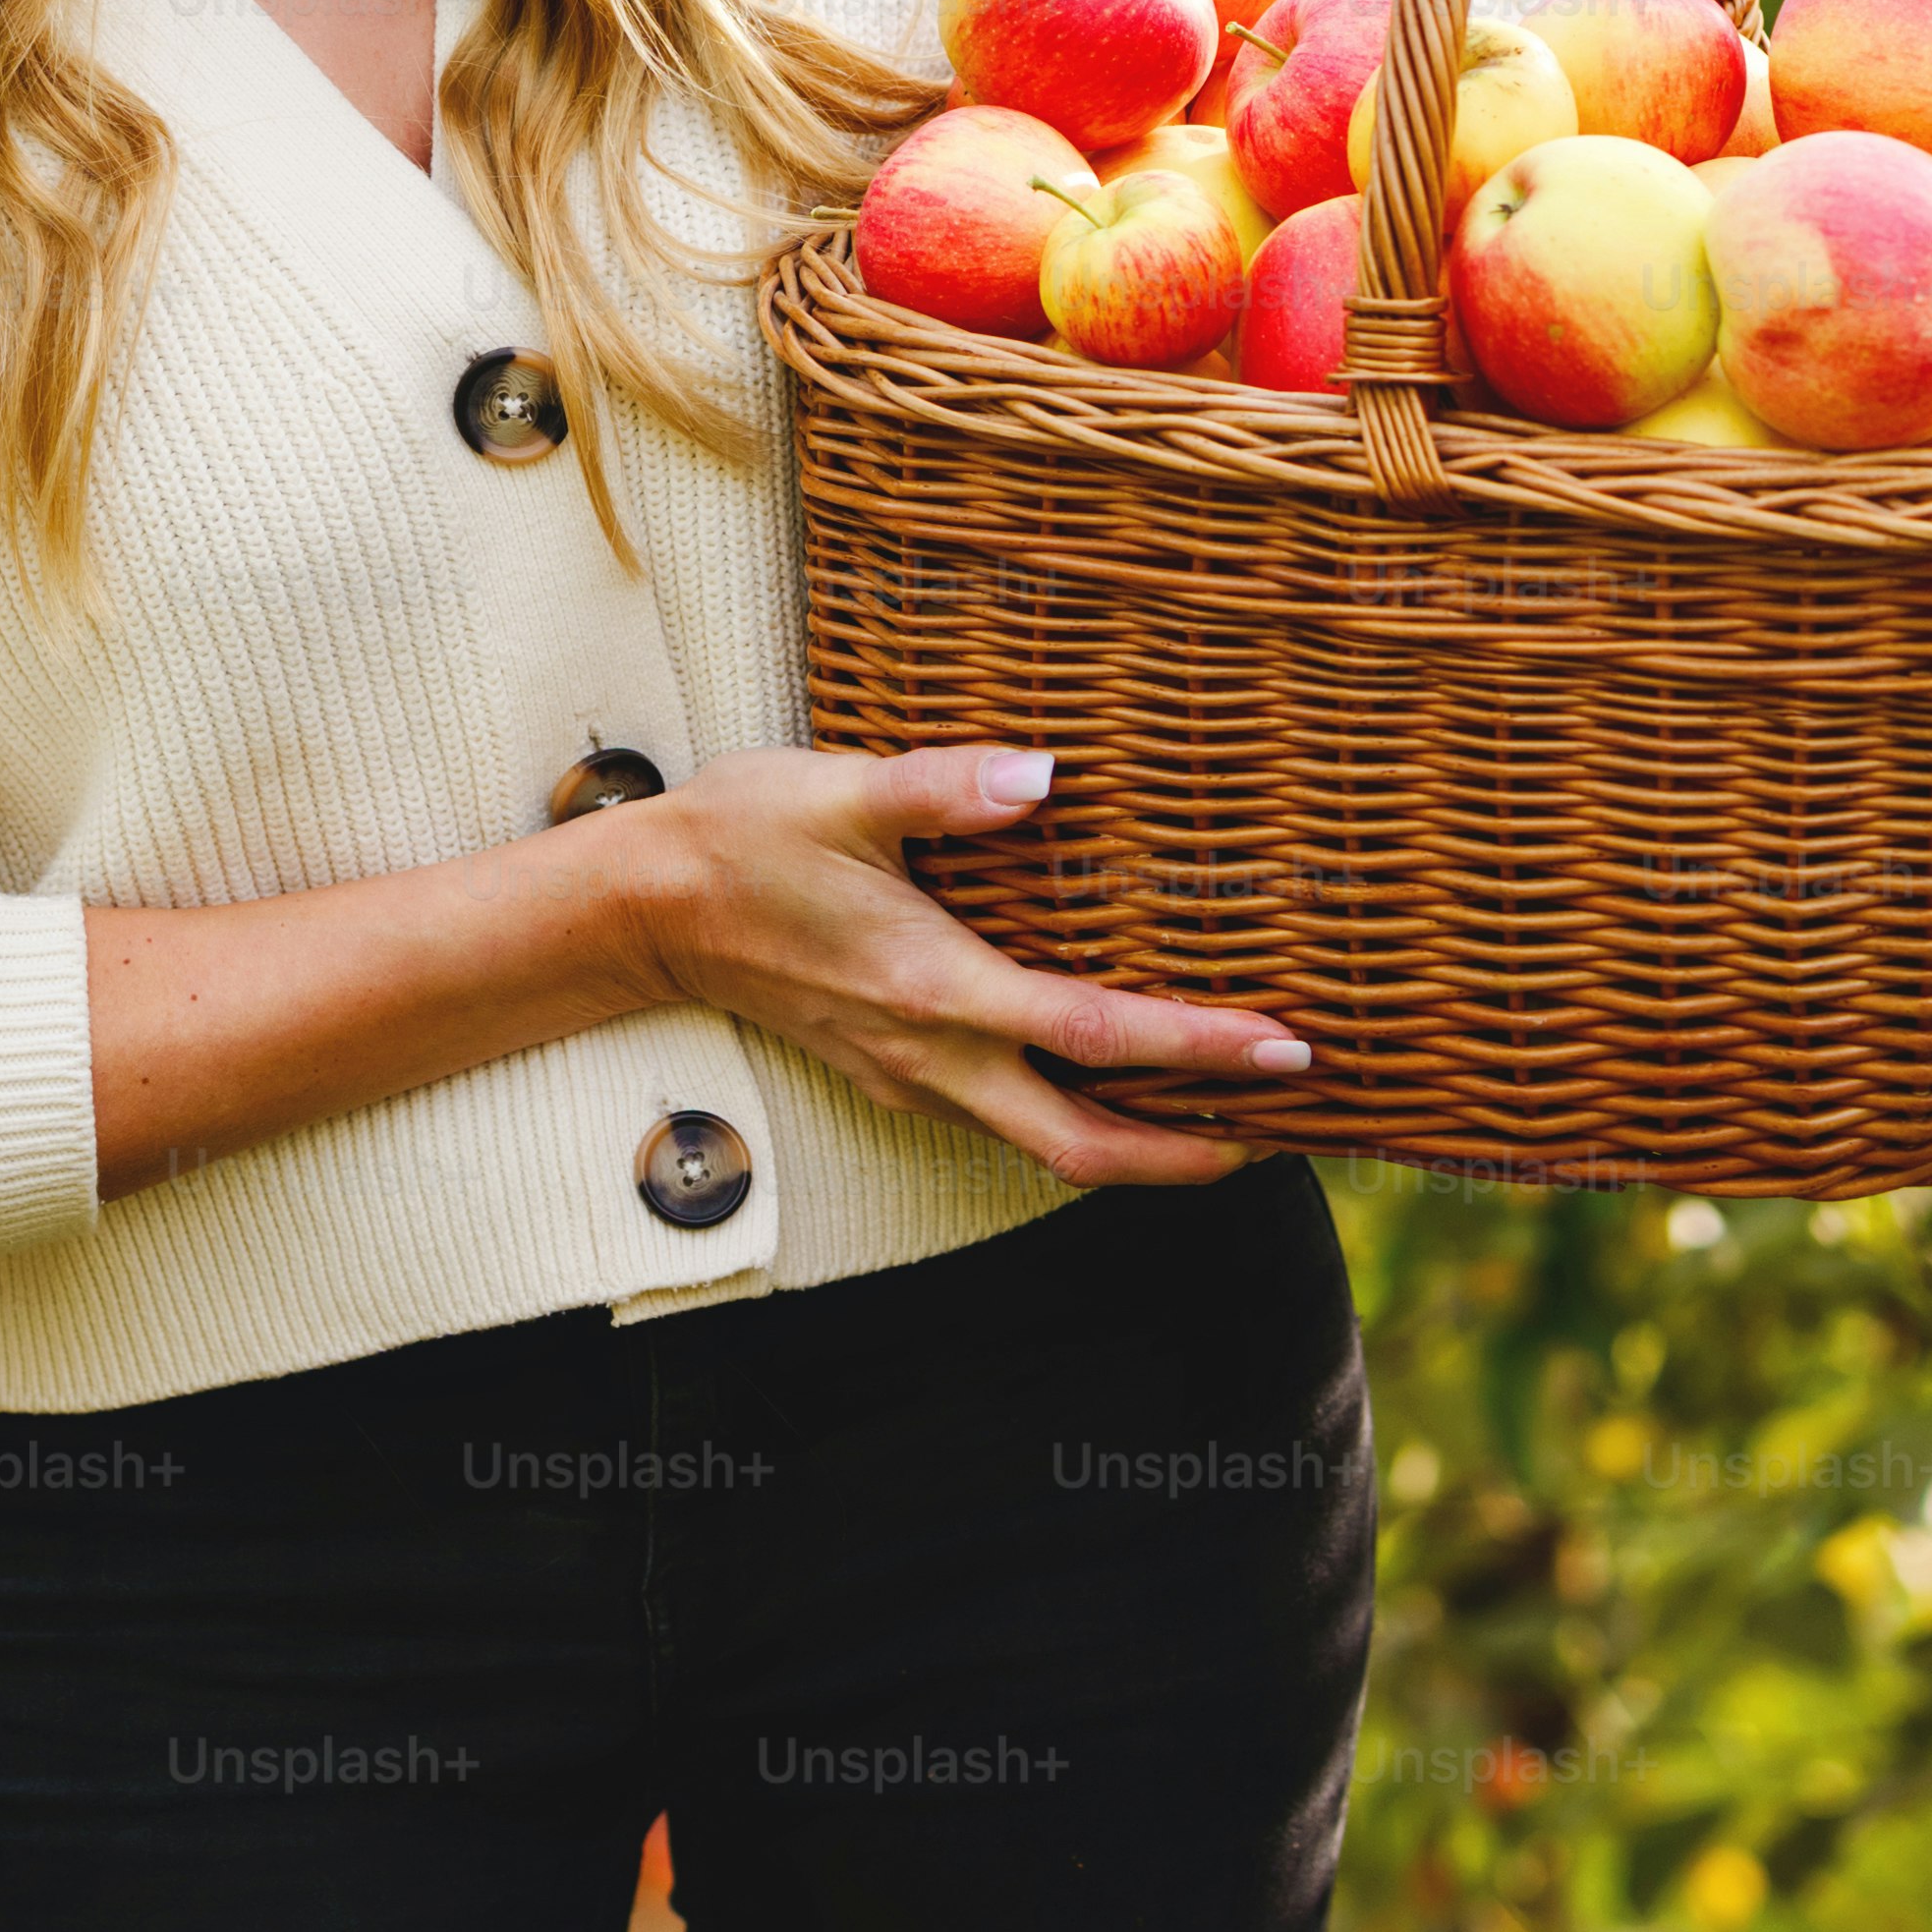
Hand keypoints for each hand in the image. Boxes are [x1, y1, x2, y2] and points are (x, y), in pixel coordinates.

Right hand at [617, 747, 1311, 1188]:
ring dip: (1142, 1147)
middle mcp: (932, 1055)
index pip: (1097, 1035)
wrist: (642, 911)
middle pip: (1085, 1147)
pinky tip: (1119, 1083)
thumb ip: (944, 786)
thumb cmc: (741, 841)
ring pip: (1047, 1145)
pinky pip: (1008, 1119)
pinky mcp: (893, 1071)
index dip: (1202, 1050)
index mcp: (935, 989)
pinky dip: (1081, 1116)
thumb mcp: (840, 791)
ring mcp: (911, 1074)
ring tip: (1230, 1117)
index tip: (1288, 1049)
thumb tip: (1041, 775)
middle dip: (1193, 1156)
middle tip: (1288, 1129)